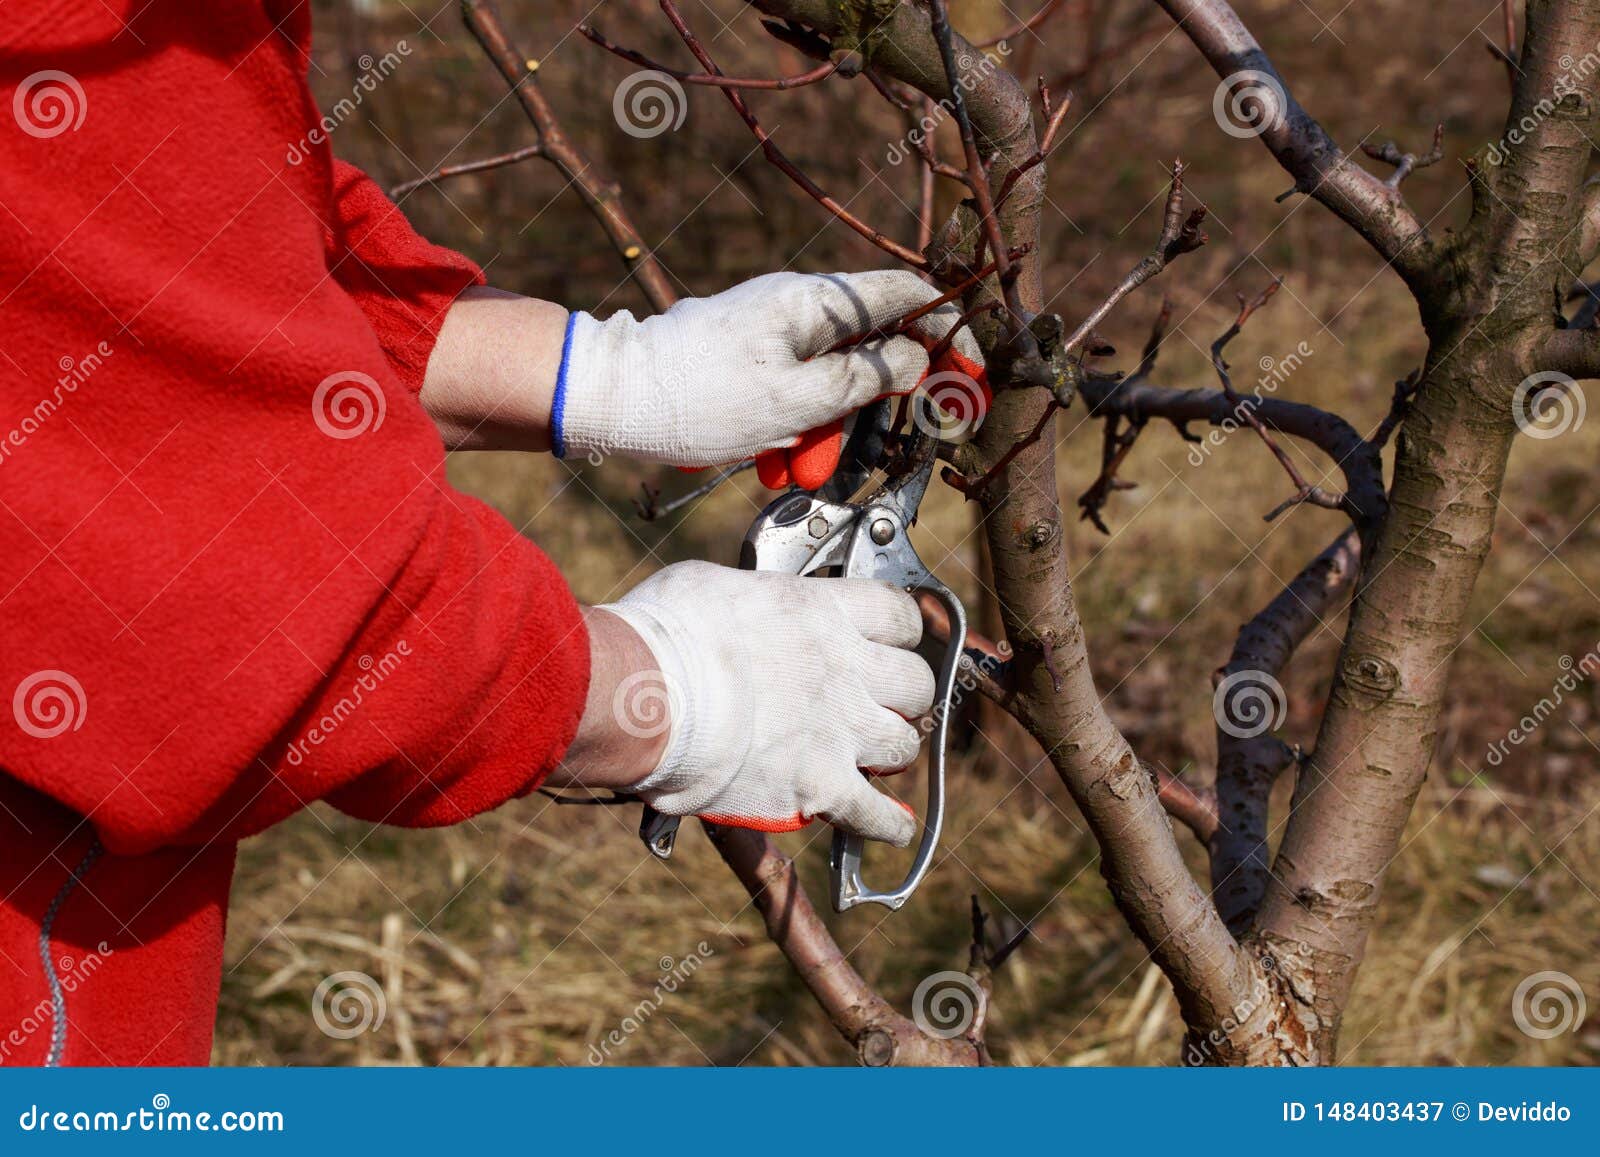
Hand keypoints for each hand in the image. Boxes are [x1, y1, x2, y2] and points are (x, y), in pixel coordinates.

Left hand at [552, 270, 984, 472]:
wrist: (612, 397)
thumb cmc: (698, 396)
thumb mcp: (798, 399)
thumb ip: (866, 378)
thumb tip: (916, 359)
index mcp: (817, 301)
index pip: (909, 296)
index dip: (949, 332)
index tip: (968, 376)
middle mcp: (798, 306)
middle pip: (873, 345)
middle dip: (877, 403)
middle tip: (885, 444)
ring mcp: (772, 330)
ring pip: (831, 379)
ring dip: (827, 428)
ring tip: (797, 465)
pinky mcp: (749, 357)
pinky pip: (793, 390)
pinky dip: (792, 425)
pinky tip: (768, 458)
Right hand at [596, 561, 935, 845]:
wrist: (650, 697)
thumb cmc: (665, 635)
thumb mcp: (711, 588)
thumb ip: (748, 603)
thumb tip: (736, 611)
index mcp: (820, 611)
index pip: (897, 614)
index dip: (902, 629)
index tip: (898, 639)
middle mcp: (844, 668)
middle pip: (914, 681)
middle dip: (903, 693)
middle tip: (884, 701)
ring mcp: (840, 729)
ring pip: (903, 743)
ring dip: (893, 750)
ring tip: (878, 756)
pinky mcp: (822, 785)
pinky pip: (877, 813)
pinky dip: (888, 821)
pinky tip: (894, 823)